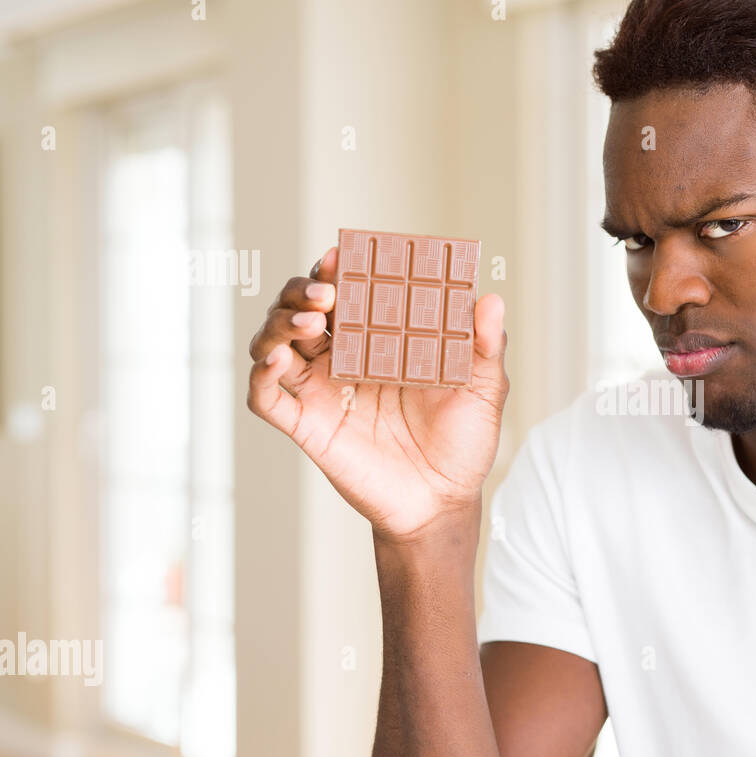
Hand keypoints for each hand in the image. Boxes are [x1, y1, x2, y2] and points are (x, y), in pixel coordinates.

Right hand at [246, 248, 508, 539]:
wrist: (444, 502)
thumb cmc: (463, 443)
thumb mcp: (484, 389)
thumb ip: (485, 344)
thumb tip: (491, 298)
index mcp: (378, 340)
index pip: (345, 292)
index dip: (335, 269)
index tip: (341, 254)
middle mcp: (342, 358)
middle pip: (300, 308)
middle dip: (303, 289)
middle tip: (328, 292)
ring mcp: (319, 391)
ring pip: (274, 342)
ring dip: (281, 322)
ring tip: (310, 320)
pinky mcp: (305, 426)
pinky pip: (266, 395)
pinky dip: (261, 373)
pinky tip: (279, 358)